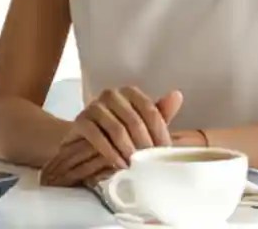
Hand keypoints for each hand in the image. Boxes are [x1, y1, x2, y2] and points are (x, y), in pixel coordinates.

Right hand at [40, 88, 182, 186]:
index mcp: (129, 92)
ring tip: (135, 166)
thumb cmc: (117, 131)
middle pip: (134, 120)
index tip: (164, 152)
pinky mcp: (81, 120)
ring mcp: (94, 106)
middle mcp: (111, 94)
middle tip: (151, 163)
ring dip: (128, 150)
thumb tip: (177, 95)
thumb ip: (158, 113)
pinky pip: (97, 137)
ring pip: (117, 129)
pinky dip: (111, 153)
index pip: (150, 110)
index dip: (159, 132)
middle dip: (145, 145)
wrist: (84, 140)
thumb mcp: (140, 124)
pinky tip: (119, 164)